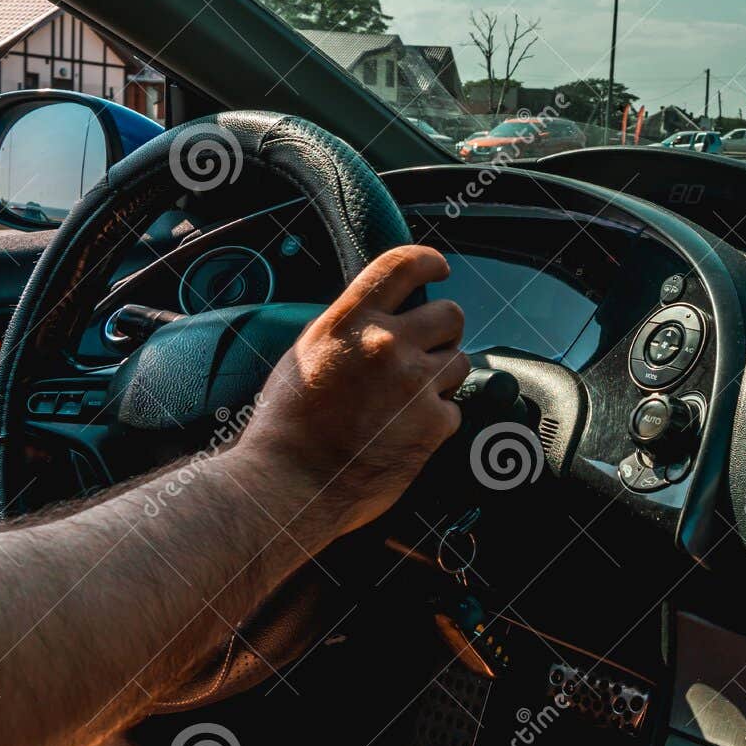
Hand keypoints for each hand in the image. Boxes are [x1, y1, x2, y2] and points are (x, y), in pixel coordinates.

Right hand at [232, 245, 468, 540]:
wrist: (289, 484)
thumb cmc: (286, 426)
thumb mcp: (306, 354)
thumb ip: (347, 328)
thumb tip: (378, 316)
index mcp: (349, 322)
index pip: (401, 266)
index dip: (428, 261)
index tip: (438, 268)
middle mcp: (387, 345)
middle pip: (450, 315)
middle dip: (443, 330)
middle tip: (426, 349)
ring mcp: (415, 384)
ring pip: (458, 361)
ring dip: (440, 375)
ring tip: (405, 398)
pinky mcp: (434, 424)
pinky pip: (452, 409)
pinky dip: (434, 420)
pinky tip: (403, 432)